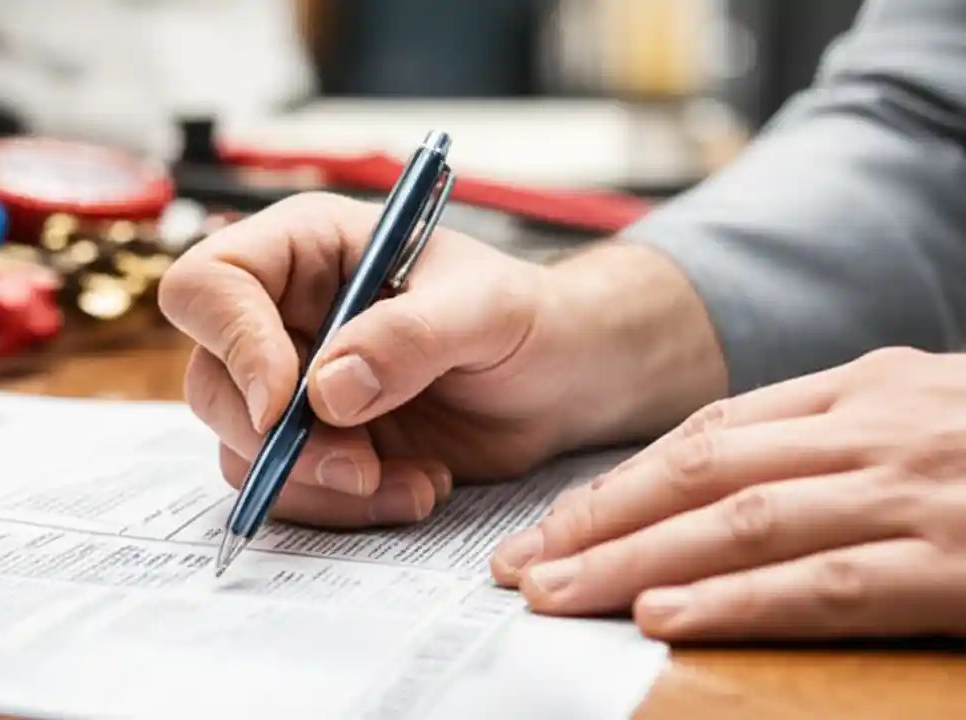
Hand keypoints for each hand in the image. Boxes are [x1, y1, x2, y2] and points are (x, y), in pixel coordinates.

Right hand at [159, 192, 572, 527]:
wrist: (561, 380)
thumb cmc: (526, 317)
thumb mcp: (485, 309)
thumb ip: (409, 338)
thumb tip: (325, 392)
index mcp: (306, 250)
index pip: (211, 283)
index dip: (232, 343)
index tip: (287, 403)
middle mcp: (283, 317)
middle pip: (211, 382)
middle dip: (276, 441)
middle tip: (359, 465)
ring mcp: (295, 387)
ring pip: (243, 450)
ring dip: (321, 485)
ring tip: (414, 480)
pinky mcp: (318, 447)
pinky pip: (292, 492)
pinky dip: (348, 508)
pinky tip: (419, 487)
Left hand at [491, 347, 965, 640]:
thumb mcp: (921, 405)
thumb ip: (830, 429)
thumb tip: (723, 473)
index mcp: (857, 389)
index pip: (705, 436)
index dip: (618, 484)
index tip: (551, 524)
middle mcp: (869, 430)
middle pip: (699, 474)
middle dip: (598, 521)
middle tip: (519, 566)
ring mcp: (910, 493)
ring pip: (740, 523)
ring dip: (636, 560)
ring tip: (557, 596)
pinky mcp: (951, 562)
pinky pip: (824, 583)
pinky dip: (738, 600)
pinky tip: (666, 617)